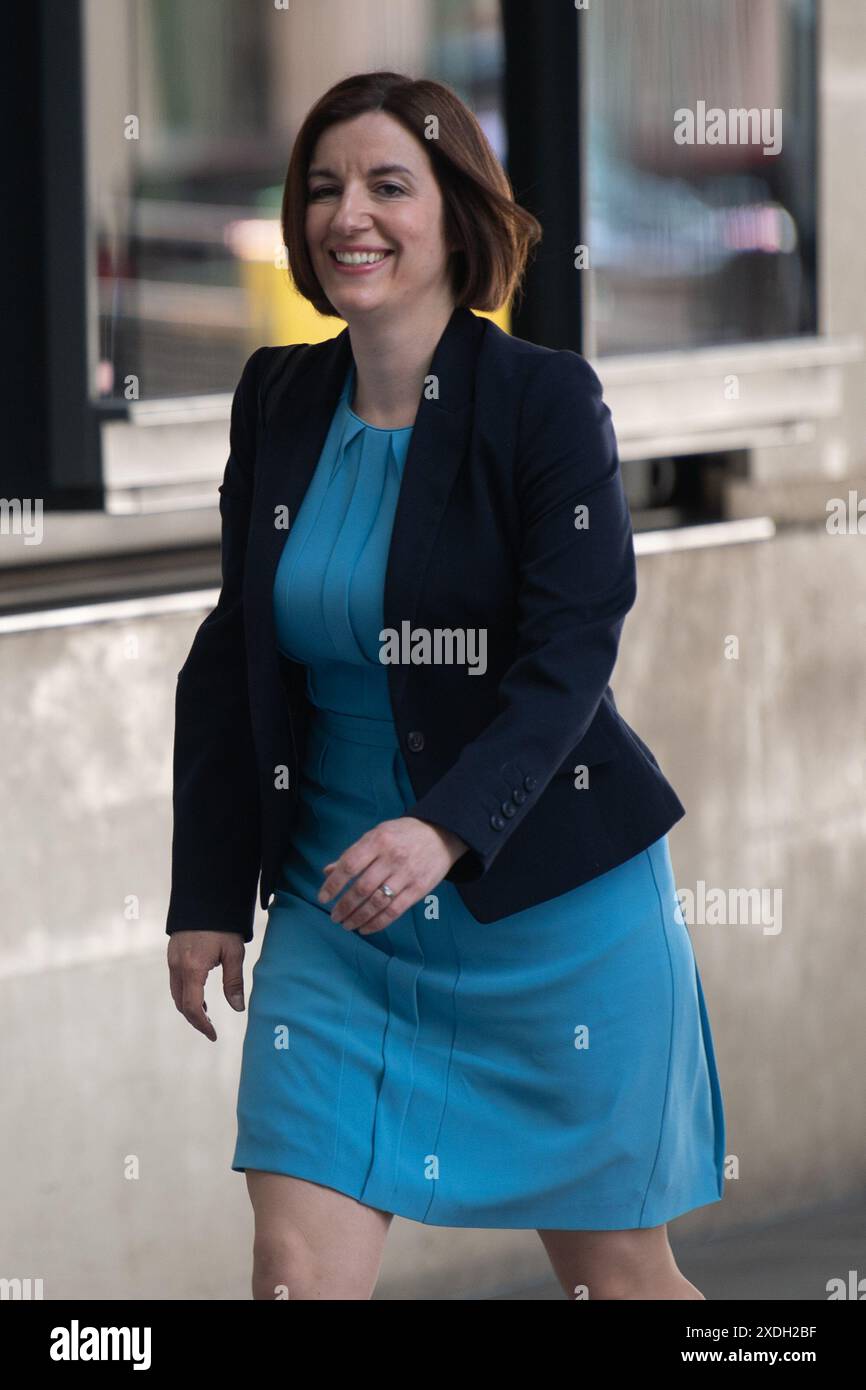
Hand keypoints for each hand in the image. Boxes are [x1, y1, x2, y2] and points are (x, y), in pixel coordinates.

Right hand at [167, 930, 245, 1040]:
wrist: (205, 898)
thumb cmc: (223, 926)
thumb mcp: (234, 953)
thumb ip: (234, 982)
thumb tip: (238, 1008)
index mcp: (192, 968)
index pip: (192, 1006)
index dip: (202, 1024)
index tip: (213, 1034)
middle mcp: (177, 966)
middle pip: (181, 1003)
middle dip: (194, 1019)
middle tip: (210, 1028)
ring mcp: (172, 960)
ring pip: (176, 993)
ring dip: (189, 1006)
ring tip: (206, 1014)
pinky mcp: (172, 955)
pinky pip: (175, 982)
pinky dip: (185, 993)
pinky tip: (199, 995)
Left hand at [318, 817, 468, 934]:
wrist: (441, 834)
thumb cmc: (402, 834)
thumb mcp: (376, 834)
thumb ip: (353, 854)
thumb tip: (327, 872)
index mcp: (377, 841)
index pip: (349, 865)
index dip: (333, 884)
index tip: (322, 898)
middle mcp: (391, 858)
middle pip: (362, 888)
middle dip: (344, 906)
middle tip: (334, 917)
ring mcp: (406, 874)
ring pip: (377, 903)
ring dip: (358, 917)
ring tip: (346, 925)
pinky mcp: (418, 889)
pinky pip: (394, 911)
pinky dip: (377, 923)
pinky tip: (365, 928)